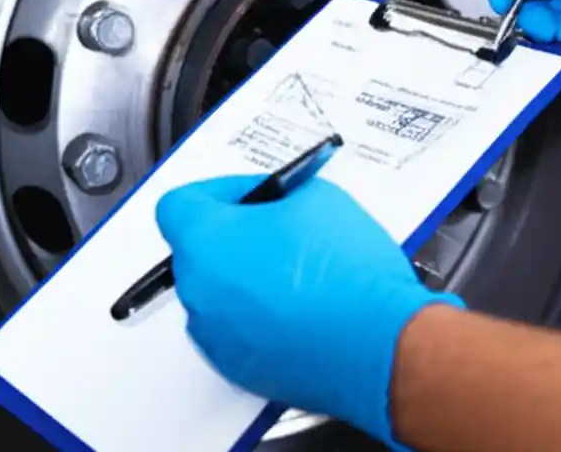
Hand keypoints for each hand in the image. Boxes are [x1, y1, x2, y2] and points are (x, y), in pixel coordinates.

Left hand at [156, 174, 461, 447]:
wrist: (380, 345)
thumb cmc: (349, 273)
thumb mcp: (318, 198)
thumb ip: (281, 194)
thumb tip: (277, 200)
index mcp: (207, 242)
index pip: (180, 205)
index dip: (218, 192)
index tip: (252, 196)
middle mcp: (199, 292)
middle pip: (199, 251)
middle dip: (236, 236)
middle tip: (280, 230)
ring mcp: (216, 337)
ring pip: (219, 294)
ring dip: (247, 278)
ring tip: (297, 274)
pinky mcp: (239, 369)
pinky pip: (237, 330)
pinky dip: (260, 317)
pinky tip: (302, 309)